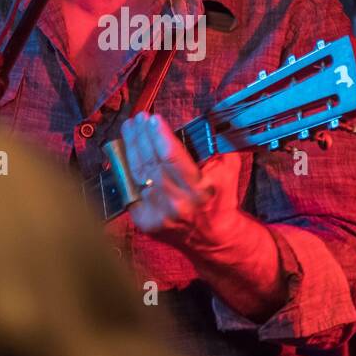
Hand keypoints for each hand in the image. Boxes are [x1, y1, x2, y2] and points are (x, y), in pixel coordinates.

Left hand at [119, 111, 242, 243]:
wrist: (214, 237)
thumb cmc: (222, 197)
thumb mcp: (229, 168)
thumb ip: (217, 144)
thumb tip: (201, 120)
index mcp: (198, 189)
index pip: (172, 157)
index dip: (160, 135)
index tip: (153, 118)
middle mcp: (176, 203)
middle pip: (151, 163)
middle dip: (142, 137)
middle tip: (138, 118)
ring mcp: (158, 214)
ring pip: (138, 174)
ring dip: (131, 148)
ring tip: (129, 128)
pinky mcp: (145, 221)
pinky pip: (131, 189)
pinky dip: (127, 169)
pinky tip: (126, 151)